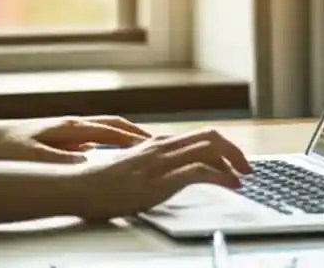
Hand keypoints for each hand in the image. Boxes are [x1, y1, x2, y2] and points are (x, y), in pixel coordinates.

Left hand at [0, 115, 151, 162]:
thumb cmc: (10, 147)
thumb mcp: (35, 157)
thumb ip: (61, 160)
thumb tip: (88, 163)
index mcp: (71, 127)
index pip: (111, 132)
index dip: (134, 139)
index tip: (156, 146)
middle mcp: (74, 124)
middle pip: (114, 124)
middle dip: (137, 133)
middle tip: (161, 143)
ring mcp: (70, 128)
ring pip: (106, 129)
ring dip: (127, 136)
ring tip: (146, 147)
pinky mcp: (63, 135)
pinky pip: (96, 137)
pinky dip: (112, 142)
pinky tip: (115, 153)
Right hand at [67, 128, 252, 220]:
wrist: (78, 187)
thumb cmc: (99, 184)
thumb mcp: (130, 170)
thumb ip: (149, 167)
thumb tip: (166, 176)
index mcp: (155, 144)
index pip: (198, 137)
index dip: (222, 148)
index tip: (233, 162)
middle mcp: (161, 147)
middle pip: (209, 136)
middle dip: (234, 151)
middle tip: (246, 168)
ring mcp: (162, 161)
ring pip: (210, 147)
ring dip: (233, 161)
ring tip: (243, 177)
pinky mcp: (161, 178)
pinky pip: (201, 170)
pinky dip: (222, 175)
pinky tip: (231, 184)